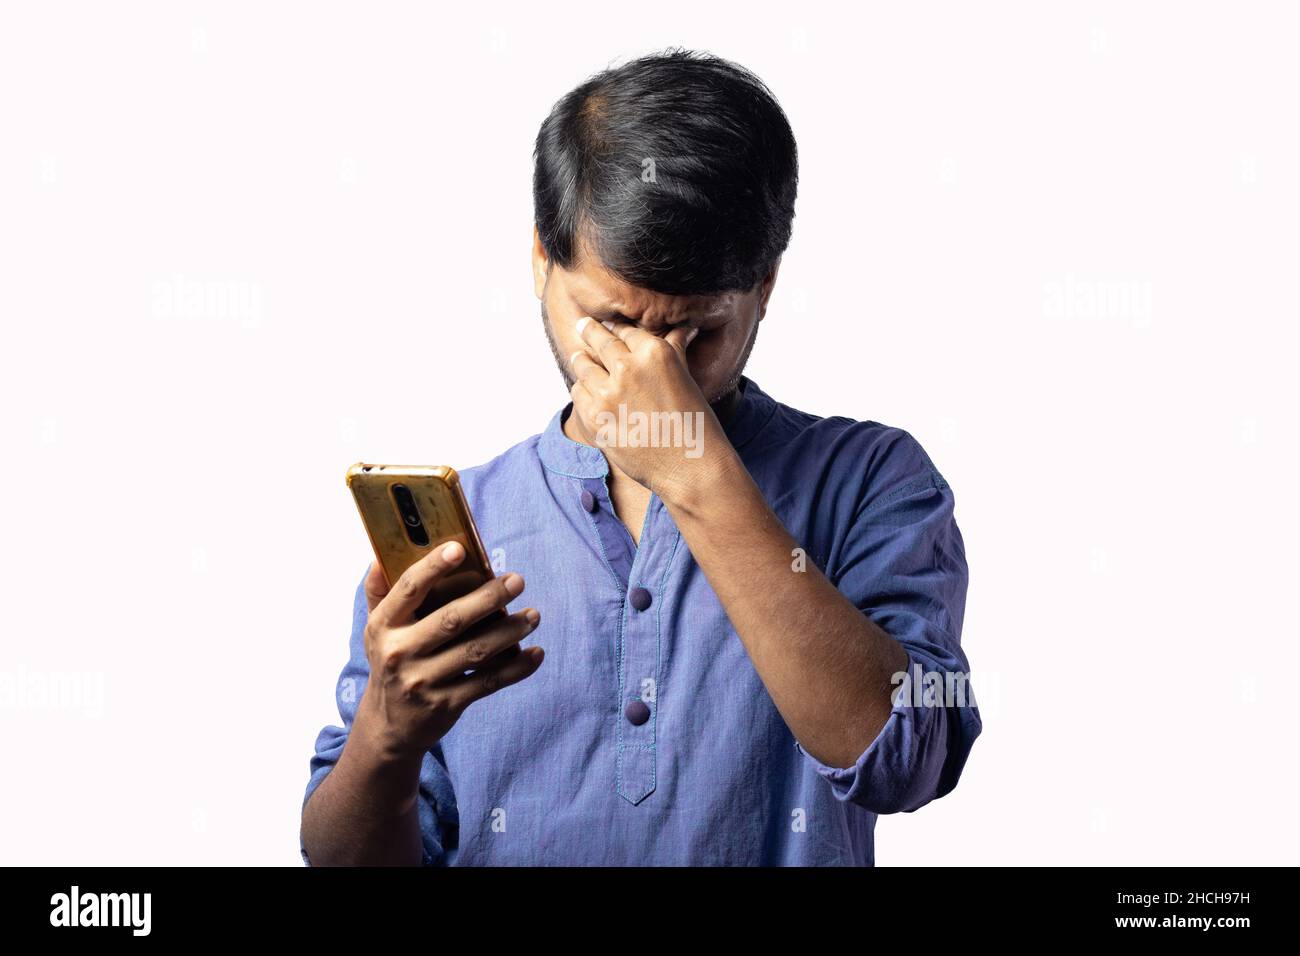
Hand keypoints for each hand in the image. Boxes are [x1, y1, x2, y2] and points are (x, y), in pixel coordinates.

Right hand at [353, 541, 543, 764]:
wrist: (389, 725)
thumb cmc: (391, 661)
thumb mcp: (377, 629)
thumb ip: (378, 591)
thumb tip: (381, 553)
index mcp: (383, 626)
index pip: (408, 589)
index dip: (433, 567)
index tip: (460, 548)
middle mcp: (400, 653)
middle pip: (451, 619)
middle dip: (489, 597)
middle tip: (517, 580)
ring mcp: (423, 682)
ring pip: (475, 651)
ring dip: (510, 631)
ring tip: (533, 615)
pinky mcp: (446, 705)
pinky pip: (488, 682)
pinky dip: (516, 668)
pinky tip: (536, 653)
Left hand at [567, 316, 733, 499]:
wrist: (691, 467)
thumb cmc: (695, 423)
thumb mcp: (686, 378)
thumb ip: (675, 349)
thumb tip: (682, 328)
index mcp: (654, 352)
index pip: (624, 329)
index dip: (616, 328)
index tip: (608, 326)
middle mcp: (628, 368)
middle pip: (598, 339)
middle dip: (589, 329)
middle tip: (582, 323)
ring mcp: (608, 393)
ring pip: (582, 364)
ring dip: (583, 360)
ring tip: (581, 357)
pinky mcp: (594, 418)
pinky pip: (578, 392)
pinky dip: (583, 389)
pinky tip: (589, 391)